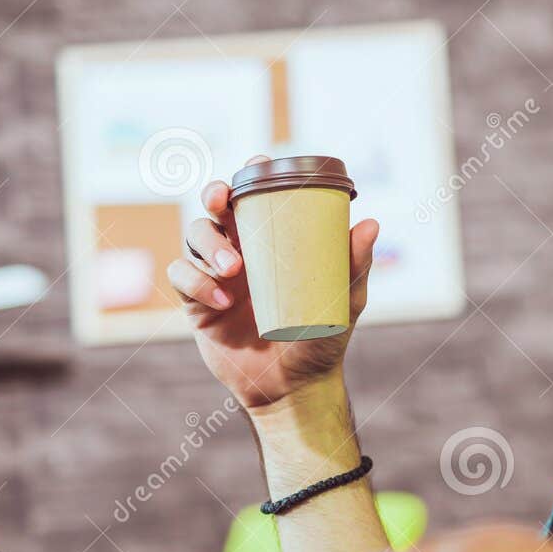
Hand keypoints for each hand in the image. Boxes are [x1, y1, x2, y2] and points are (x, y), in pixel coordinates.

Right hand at [168, 153, 381, 409]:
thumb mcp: (345, 301)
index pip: (256, 198)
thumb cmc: (322, 340)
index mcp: (274, 243)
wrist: (295, 388)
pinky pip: (181, 277)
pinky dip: (197, 282)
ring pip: (193, 237)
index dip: (250, 175)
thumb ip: (355, 265)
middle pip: (215, 208)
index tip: (256, 163)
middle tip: (223, 201)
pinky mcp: (196, 304)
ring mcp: (216, 275)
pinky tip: (223, 302)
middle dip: (214, 195)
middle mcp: (241, 251)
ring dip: (208, 245)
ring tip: (234, 271)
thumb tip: (371, 223)